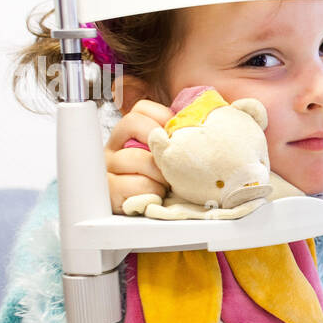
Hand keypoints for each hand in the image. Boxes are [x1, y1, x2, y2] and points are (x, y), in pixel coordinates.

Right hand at [104, 99, 170, 213]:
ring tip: (168, 184)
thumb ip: (180, 136)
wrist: (150, 214)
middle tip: (173, 163)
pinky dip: (153, 191)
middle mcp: (115, 144)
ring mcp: (108, 165)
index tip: (177, 137)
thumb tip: (215, 110)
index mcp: (130, 132)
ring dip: (160, 173)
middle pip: (132, 122)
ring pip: (136, 157)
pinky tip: (157, 195)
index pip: (142, 109)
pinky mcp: (108, 188)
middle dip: (160, 143)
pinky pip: (135, 183)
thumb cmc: (167, 181)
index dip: (164, 118)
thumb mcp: (173, 155)